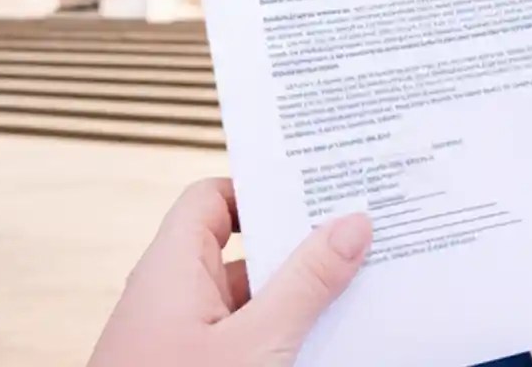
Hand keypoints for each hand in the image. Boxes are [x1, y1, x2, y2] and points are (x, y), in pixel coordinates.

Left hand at [87, 178, 372, 366]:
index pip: (213, 198)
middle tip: (359, 234)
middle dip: (298, 245)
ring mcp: (182, 339)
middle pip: (242, 248)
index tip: (320, 188)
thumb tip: (350, 225)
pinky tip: (330, 343)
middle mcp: (172, 296)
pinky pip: (245, 337)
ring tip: (359, 288)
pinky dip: (284, 334)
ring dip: (299, 296)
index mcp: (171, 269)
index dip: (261, 187)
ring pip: (250, 298)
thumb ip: (307, 284)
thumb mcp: (259, 344)